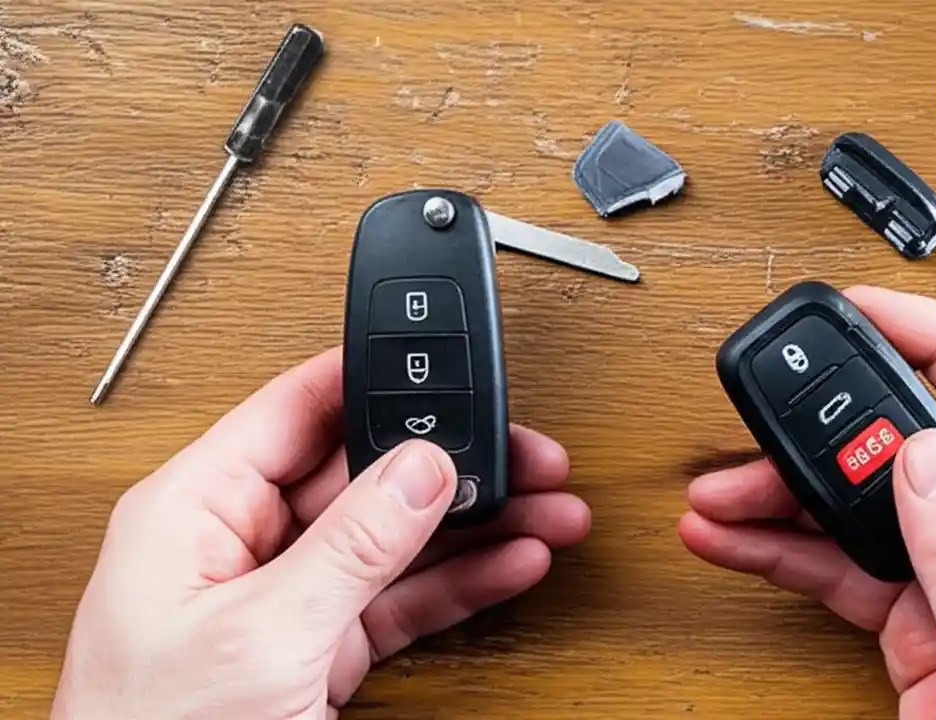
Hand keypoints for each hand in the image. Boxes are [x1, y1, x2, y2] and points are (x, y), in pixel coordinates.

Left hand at [53, 347, 590, 718]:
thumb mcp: (260, 634)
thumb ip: (348, 546)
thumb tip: (418, 469)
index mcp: (197, 508)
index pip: (296, 411)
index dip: (375, 380)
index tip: (450, 366)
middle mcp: (243, 541)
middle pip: (365, 471)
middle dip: (451, 460)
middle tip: (526, 454)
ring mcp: (286, 595)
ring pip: (399, 536)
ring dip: (476, 524)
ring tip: (548, 510)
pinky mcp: (319, 647)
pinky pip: (402, 596)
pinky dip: (459, 583)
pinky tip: (512, 563)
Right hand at [680, 286, 935, 717]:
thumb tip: (927, 455)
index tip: (869, 309)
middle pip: (922, 446)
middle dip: (835, 428)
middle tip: (762, 421)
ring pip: (874, 506)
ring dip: (794, 495)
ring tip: (721, 493)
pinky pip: (854, 568)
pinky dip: (794, 554)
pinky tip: (740, 541)